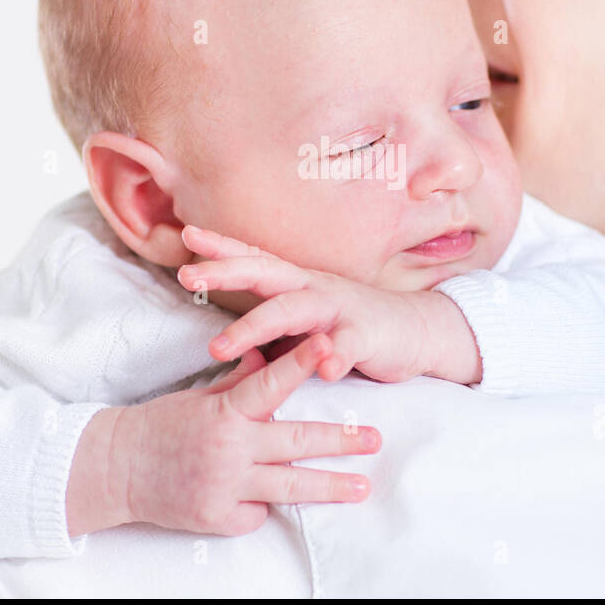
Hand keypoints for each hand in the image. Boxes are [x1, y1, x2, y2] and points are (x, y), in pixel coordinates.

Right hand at [114, 333, 379, 535]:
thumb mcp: (199, 396)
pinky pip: (256, 515)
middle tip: (375, 438)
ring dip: (331, 486)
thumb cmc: (159, 425)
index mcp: (225, 411)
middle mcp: (229, 448)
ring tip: (362, 486)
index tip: (330, 343)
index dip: (301, 362)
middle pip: (297, 443)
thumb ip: (239, 382)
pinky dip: (264, 507)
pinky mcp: (217, 517)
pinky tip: (272, 503)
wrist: (114, 468)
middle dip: (342, 441)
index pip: (270, 382)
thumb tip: (269, 358)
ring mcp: (225, 486)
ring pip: (290, 488)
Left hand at [176, 225, 480, 384]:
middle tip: (186, 276)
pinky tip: (327, 370)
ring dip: (255, 327)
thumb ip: (270, 328)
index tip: (185, 234)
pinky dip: (335, 355)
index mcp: (298, 283)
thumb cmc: (353, 327)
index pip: (255, 258)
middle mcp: (315, 288)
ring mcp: (340, 310)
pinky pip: (348, 344)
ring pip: (293, 310)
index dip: (222, 246)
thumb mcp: (306, 322)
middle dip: (224, 273)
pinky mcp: (366, 336)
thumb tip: (225, 338)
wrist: (418, 330)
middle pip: (265, 274)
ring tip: (219, 347)